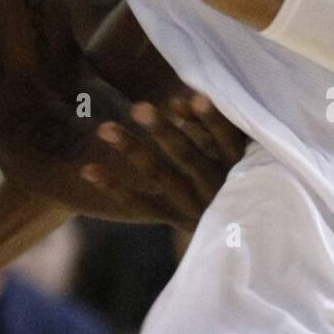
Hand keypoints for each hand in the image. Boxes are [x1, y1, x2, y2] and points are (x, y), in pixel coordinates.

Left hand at [83, 93, 246, 230]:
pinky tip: (87, 170)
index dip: (211, 121)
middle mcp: (216, 188)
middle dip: (163, 132)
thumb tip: (187, 96)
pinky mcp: (174, 218)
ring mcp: (193, 206)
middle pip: (187, 158)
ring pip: (161, 177)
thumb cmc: (244, 175)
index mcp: (240, 166)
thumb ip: (221, 128)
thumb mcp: (244, 152)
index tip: (195, 98)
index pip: (226, 142)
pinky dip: (113, 187)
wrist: (247, 236)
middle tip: (139, 107)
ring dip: (133, 150)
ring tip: (105, 128)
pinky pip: (141, 204)